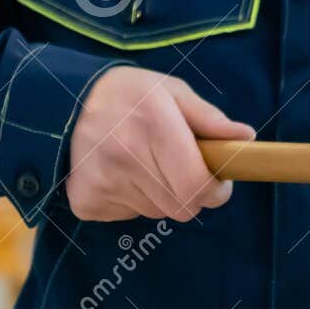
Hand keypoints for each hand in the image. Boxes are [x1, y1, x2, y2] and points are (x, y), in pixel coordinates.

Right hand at [66, 66, 254, 221]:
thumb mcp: (170, 92)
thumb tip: (246, 138)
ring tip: (143, 164)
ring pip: (156, 212)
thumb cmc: (128, 96)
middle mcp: (125, 156)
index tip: (217, 183)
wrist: (63, 104)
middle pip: (182, 207)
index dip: (215, 192)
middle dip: (191, 194)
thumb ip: (209, 118)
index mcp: (153, 124)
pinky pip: (128, 216)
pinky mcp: (86, 201)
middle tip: (179, 169)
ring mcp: (103, 182)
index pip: (197, 187)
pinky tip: (120, 174)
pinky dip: (132, 201)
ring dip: (160, 196)